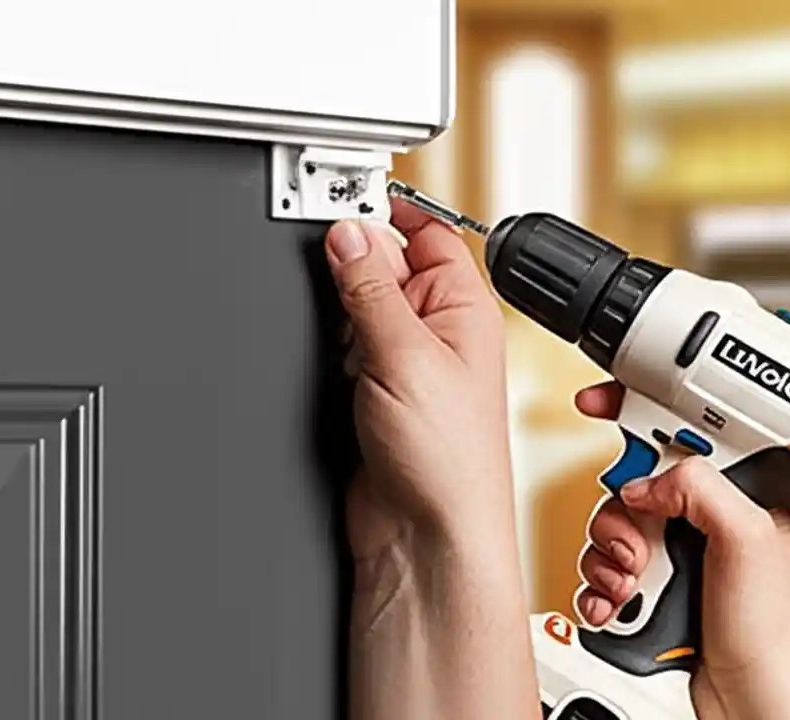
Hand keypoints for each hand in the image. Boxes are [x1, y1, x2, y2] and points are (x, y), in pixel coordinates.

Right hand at [324, 202, 512, 562]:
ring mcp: (400, 363)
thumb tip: (348, 234)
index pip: (424, 233)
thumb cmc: (451, 464)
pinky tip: (330, 366)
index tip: (342, 203)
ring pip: (355, 308)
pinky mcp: (368, 393)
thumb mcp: (405, 357)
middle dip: (352, 270)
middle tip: (334, 283)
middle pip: (382, 266)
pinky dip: (326, 349)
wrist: (423, 538)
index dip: (385, 215)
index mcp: (464, 308)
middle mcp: (435, 332)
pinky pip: (339, 349)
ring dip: (338, 315)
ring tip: (344, 344)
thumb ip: (370, 289)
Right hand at [573, 382, 789, 719]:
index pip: (680, 432)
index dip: (633, 410)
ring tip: (631, 588)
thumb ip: (699, 486)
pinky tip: (615, 608)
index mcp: (733, 494)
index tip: (595, 402)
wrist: (747, 699)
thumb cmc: (771, 630)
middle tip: (636, 549)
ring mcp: (670, 558)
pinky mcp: (645, 592)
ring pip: (606, 531)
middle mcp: (698, 521)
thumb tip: (645, 479)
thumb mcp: (750, 537)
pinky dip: (597, 591)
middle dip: (617, 517)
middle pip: (626, 485)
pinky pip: (597, 573)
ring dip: (606, 561)